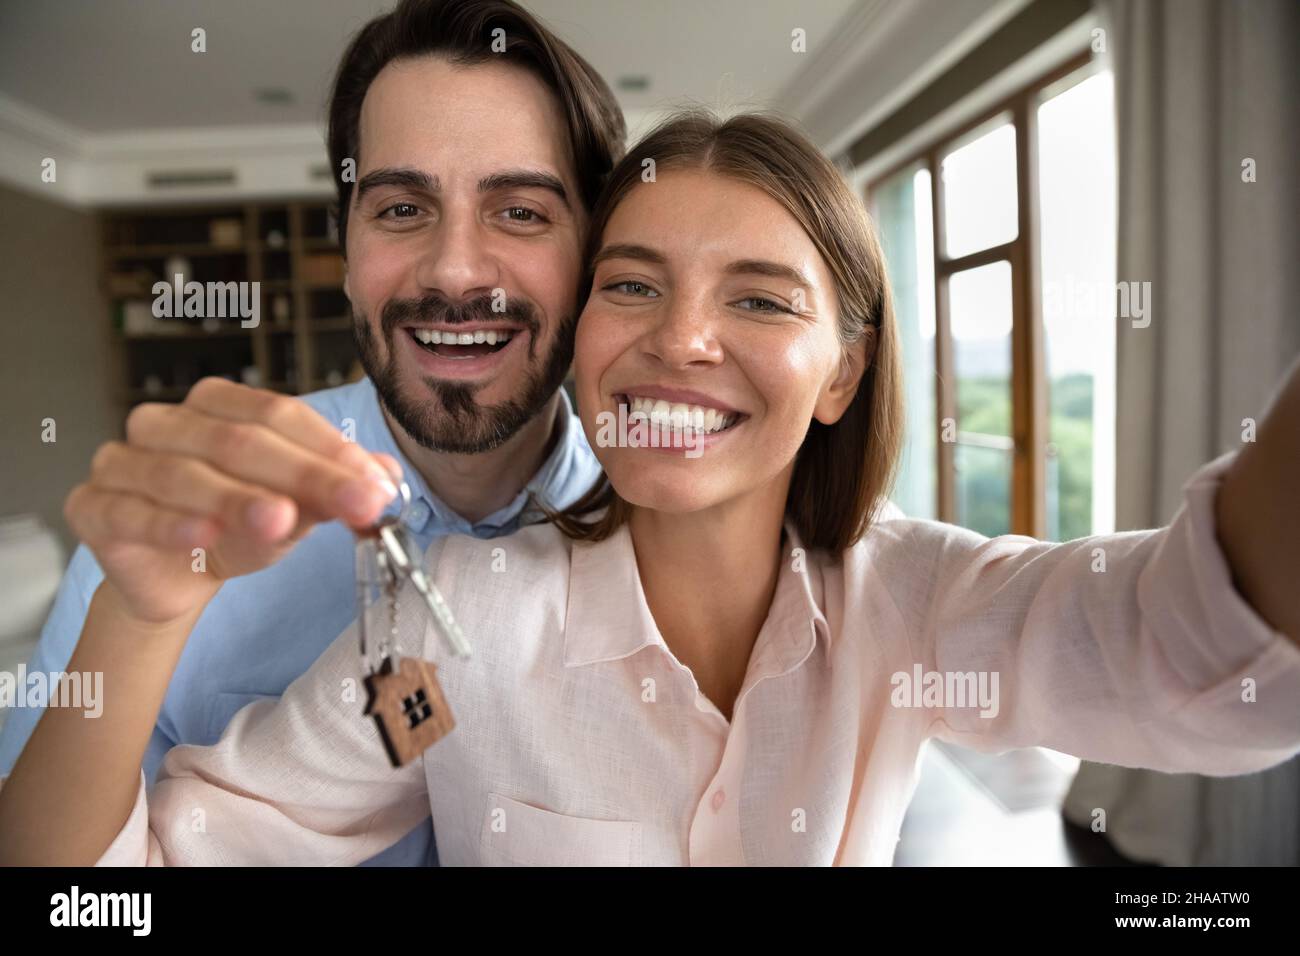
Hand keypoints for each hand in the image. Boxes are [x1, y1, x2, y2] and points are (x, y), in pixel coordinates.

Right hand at [65, 378, 401, 624]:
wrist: (178, 579)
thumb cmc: (238, 527)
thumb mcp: (298, 507)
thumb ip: (337, 489)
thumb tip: (387, 478)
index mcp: (219, 404)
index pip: (279, 415)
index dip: (330, 450)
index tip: (375, 486)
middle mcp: (165, 422)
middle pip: (238, 441)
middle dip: (303, 476)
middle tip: (353, 504)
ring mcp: (122, 460)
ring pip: (183, 474)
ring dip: (237, 498)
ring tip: (281, 520)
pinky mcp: (93, 506)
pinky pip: (130, 512)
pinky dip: (170, 524)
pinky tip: (204, 536)